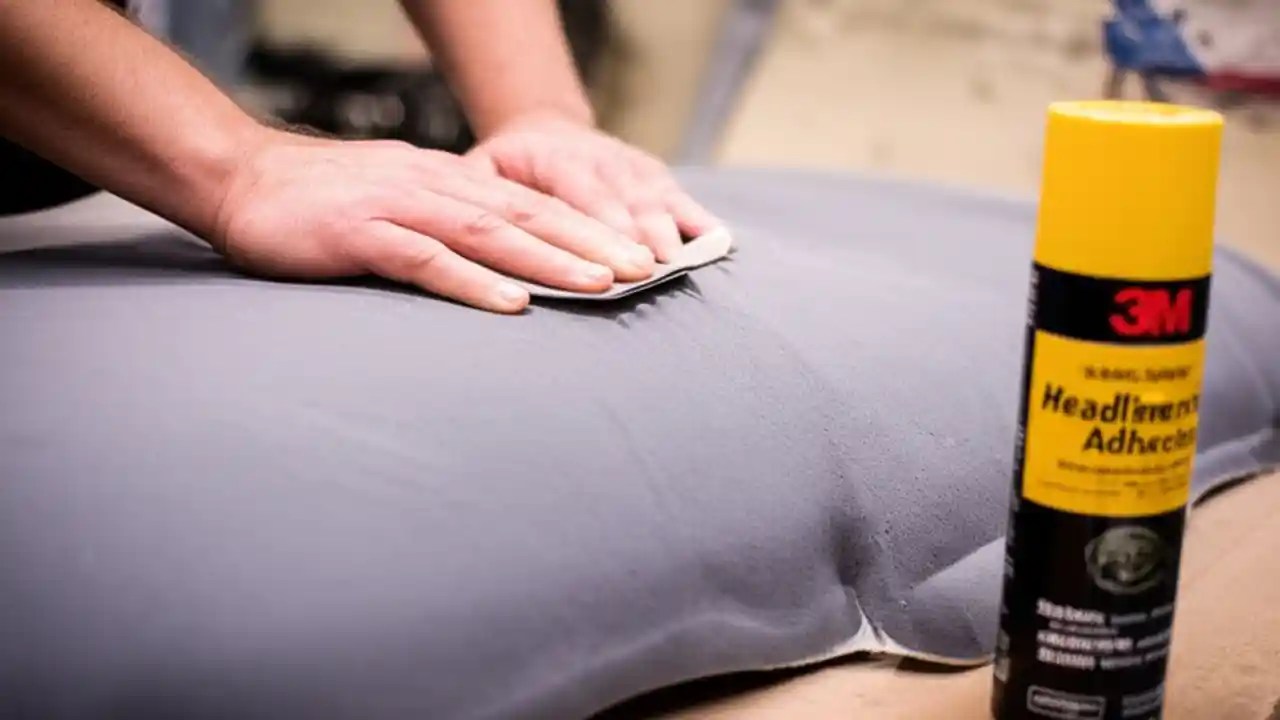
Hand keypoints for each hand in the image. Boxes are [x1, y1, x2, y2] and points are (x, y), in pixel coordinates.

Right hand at [210, 131, 656, 312]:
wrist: (240, 179)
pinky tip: (510, 303)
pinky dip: (471, 282)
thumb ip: (447, 224)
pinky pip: (425, 259)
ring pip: (490, 234)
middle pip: (527, 215)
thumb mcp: (398, 202)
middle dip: (590, 242)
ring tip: (599, 283)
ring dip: (549, 259)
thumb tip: (502, 258)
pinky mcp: (362, 234)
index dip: (587, 229)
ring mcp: (399, 207)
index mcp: (448, 182)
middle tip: (641, 269)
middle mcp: (435, 187)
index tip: (635, 256)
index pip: (531, 206)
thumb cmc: (321, 202)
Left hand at [468, 115, 721, 262]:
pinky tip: (716, 243)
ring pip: (656, 198)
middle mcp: (599, 157)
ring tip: (679, 264)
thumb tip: (481, 238)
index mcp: (554, 156)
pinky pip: (681, 198)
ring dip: (670, 231)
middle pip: (625, 199)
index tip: (612, 261)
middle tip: (651, 272)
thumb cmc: (507, 166)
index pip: (579, 192)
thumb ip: (481, 199)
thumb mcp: (480, 171)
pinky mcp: (655, 175)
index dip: (598, 226)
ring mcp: (631, 165)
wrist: (545, 129)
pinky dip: (699, 219)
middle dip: (639, 236)